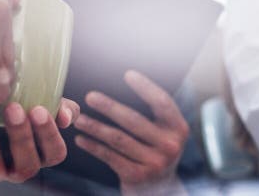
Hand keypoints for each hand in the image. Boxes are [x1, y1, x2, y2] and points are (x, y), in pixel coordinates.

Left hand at [0, 98, 79, 182]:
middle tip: (14, 108)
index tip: (39, 110)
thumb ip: (63, 109)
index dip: (49, 134)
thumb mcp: (49, 106)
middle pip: (28, 165)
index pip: (55, 153)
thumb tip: (64, 119)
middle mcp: (22, 167)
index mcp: (45, 154)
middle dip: (21, 137)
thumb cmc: (28, 110)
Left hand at [73, 70, 188, 194]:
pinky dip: (94, 146)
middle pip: (135, 121)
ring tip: (79, 119)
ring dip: (95, 127)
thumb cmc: (158, 152)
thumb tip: (132, 81)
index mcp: (179, 129)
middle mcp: (170, 145)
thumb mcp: (167, 134)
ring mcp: (154, 162)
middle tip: (90, 96)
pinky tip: (81, 139)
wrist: (160, 190)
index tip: (128, 74)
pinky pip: (110, 156)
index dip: (145, 87)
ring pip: (118, 139)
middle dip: (109, 107)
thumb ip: (157, 115)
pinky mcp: (136, 175)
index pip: (162, 102)